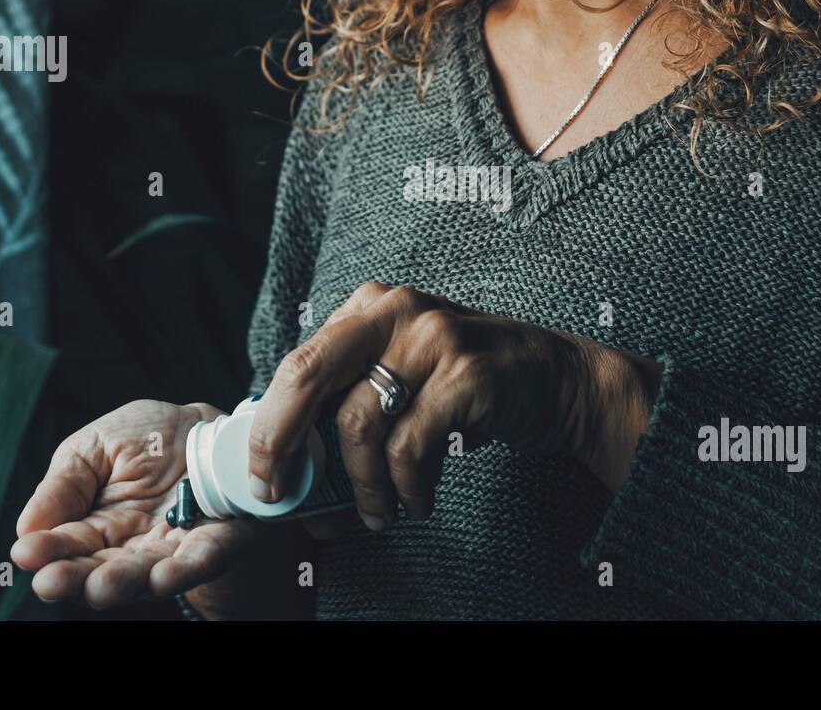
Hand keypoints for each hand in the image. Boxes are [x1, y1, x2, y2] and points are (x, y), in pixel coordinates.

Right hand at [11, 400, 259, 609]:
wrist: (209, 428)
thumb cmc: (148, 439)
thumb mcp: (95, 447)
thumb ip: (63, 485)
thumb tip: (25, 528)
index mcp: (96, 527)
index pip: (67, 546)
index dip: (47, 551)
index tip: (25, 553)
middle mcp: (131, 549)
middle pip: (100, 571)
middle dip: (77, 579)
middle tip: (53, 583)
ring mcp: (173, 550)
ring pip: (146, 575)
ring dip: (125, 583)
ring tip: (102, 586)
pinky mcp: (217, 543)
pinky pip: (202, 560)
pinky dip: (186, 569)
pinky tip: (164, 576)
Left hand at [246, 282, 660, 528]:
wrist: (558, 380)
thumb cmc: (468, 385)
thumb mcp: (403, 373)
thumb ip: (351, 399)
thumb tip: (290, 466)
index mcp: (369, 306)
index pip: (298, 363)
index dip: (269, 424)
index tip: (262, 475)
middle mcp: (395, 309)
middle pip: (309, 375)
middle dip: (282, 442)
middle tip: (282, 493)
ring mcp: (432, 336)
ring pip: (360, 424)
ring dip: (363, 486)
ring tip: (379, 514)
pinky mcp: (466, 371)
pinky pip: (410, 446)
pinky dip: (407, 486)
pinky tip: (418, 500)